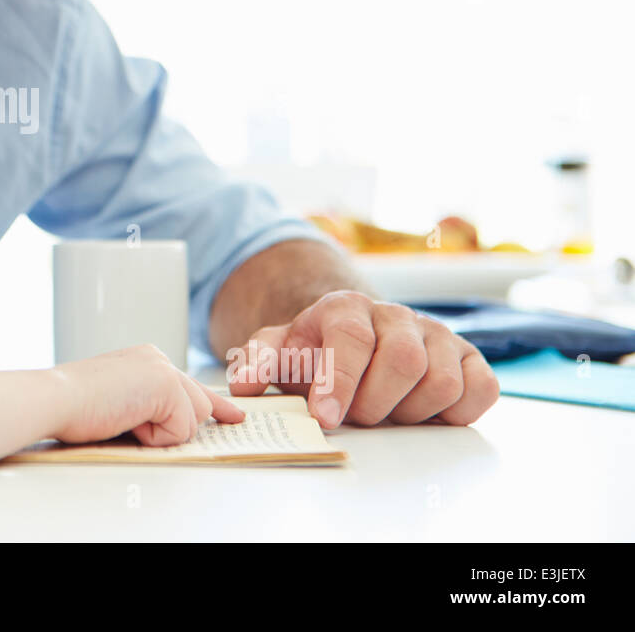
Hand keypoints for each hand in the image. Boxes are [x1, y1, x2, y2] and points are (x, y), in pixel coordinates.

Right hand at [52, 344, 244, 446]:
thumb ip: (149, 405)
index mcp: (146, 359)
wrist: (55, 399)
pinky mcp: (167, 385)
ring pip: (193, 420)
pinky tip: (126, 421)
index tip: (233, 415)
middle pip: (199, 406)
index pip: (190, 385)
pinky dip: (154, 437)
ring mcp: (164, 369)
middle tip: (151, 425)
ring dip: (160, 433)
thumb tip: (175, 425)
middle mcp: (158, 358)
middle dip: (178, 427)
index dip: (214, 405)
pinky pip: (180, 430)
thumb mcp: (120, 400)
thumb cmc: (74, 407)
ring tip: (123, 420)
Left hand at [225, 290, 498, 428]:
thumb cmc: (316, 351)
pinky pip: (481, 389)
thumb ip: (257, 362)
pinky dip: (457, 412)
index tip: (325, 417)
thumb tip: (243, 386)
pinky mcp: (470, 359)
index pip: (352, 338)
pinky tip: (424, 412)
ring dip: (410, 412)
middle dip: (375, 403)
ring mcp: (437, 335)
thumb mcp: (279, 351)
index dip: (340, 381)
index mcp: (346, 307)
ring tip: (386, 410)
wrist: (351, 341)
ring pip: (442, 381)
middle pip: (403, 361)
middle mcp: (396, 315)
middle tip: (356, 415)